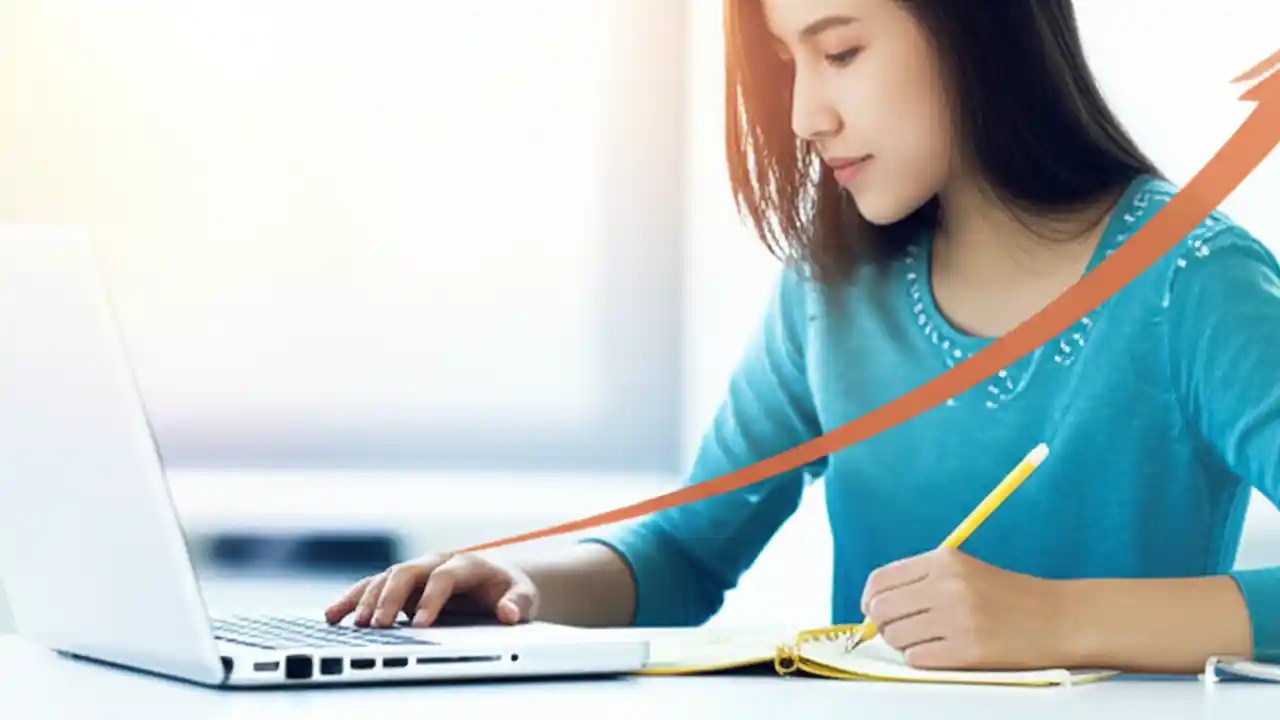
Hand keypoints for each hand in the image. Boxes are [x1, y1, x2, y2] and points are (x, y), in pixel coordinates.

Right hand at [323, 552, 538, 628]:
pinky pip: (374, 586)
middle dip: (390, 598)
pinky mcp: (404, 582)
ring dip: (366, 598)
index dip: (431, 599)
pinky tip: (333, 614)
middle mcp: (437, 561)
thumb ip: (518, 603)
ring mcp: (418, 569)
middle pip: (407, 573)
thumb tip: (507, 613)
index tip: (421, 625)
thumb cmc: (510, 589)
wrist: (501, 578)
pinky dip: (353, 598)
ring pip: (386, 578)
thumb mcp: (524, 596)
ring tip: (349, 622)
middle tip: (377, 625)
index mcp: (466, 563)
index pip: (443, 577)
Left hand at [860, 548, 1069, 669]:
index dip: (870, 599)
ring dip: (903, 644)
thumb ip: (922, 581)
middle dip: (883, 624)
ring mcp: (957, 619)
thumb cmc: (1008, 596)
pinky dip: (922, 659)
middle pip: (882, 610)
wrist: (1059, 618)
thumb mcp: (964, 571)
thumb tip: (874, 606)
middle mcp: (947, 585)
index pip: (881, 580)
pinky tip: (942, 652)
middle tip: (898, 630)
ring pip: (896, 637)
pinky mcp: (968, 650)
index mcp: (944, 560)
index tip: (872, 610)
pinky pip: (917, 659)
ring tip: (928, 640)